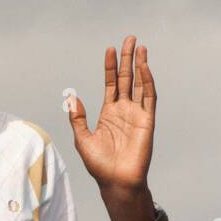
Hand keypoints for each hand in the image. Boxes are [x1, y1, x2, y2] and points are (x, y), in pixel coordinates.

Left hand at [67, 37, 156, 203]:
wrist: (116, 182)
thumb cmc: (99, 165)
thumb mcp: (82, 139)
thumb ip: (77, 118)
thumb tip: (71, 98)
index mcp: (108, 113)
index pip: (110, 83)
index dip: (110, 66)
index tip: (109, 48)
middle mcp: (124, 110)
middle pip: (126, 78)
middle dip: (127, 58)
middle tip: (129, 38)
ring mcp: (136, 114)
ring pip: (140, 83)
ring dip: (140, 65)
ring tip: (140, 46)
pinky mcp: (147, 121)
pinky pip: (149, 97)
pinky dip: (148, 81)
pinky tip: (144, 67)